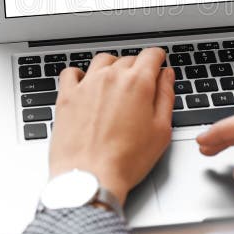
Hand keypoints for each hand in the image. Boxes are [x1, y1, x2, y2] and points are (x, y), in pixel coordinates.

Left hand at [49, 48, 174, 204]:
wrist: (90, 178)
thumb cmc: (126, 161)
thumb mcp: (161, 130)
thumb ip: (166, 96)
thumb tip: (166, 75)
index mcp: (138, 83)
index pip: (151, 54)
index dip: (158, 58)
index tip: (158, 64)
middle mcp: (111, 77)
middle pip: (128, 59)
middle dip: (137, 68)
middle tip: (140, 87)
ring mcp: (86, 84)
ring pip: (102, 61)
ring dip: (112, 67)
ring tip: (114, 85)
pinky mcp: (66, 96)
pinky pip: (71, 72)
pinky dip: (80, 75)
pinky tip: (85, 86)